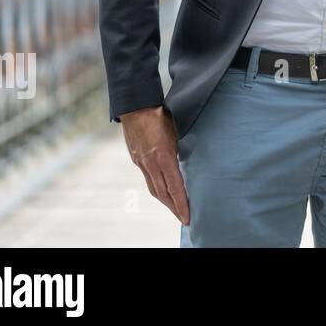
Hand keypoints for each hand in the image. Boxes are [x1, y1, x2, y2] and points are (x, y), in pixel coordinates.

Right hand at [122, 106, 190, 224]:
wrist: (135, 106)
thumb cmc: (160, 114)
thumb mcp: (176, 130)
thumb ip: (181, 148)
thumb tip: (190, 161)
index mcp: (163, 156)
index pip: (174, 187)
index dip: (181, 204)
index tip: (188, 216)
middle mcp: (150, 163)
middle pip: (163, 193)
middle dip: (174, 208)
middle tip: (185, 219)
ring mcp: (141, 162)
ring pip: (154, 188)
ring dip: (165, 201)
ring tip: (176, 209)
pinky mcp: (136, 159)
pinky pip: (148, 178)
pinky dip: (158, 188)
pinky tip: (164, 191)